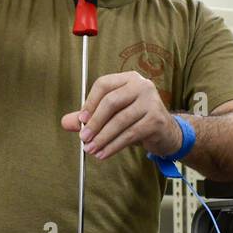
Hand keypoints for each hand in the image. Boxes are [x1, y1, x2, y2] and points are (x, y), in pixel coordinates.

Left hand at [61, 72, 182, 159]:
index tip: (81, 120)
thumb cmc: (136, 121)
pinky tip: (104, 153)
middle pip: (111, 102)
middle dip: (94, 122)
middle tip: (83, 138)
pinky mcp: (156, 120)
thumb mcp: (112, 116)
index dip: (90, 102)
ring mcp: (152, 102)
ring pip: (120, 120)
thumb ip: (89, 117)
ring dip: (102, 137)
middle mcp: (142, 86)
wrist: (166, 133)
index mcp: (128, 79)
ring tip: (91, 149)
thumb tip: (65, 122)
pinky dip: (114, 146)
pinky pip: (130, 134)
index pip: (104, 85)